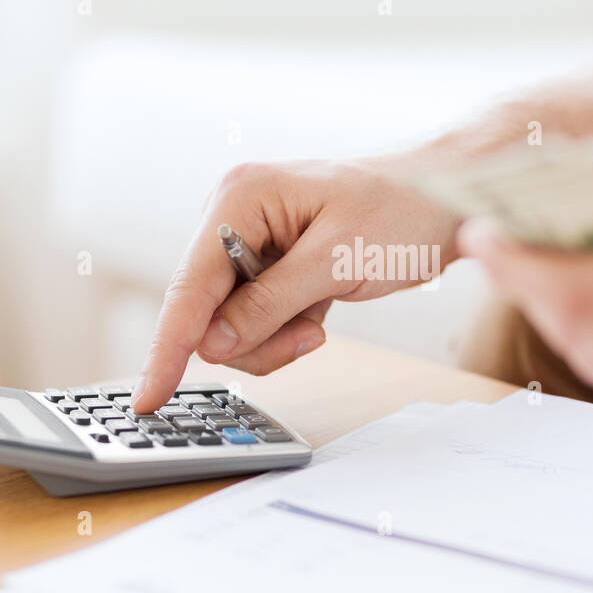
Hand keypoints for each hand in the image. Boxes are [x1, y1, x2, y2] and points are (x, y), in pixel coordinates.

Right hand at [132, 157, 459, 411]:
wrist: (445, 199)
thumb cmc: (402, 211)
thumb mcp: (339, 259)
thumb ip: (271, 302)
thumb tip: (213, 343)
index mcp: (239, 196)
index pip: (188, 285)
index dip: (168, 346)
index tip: (148, 396)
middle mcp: (232, 215)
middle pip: (205, 311)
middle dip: (254, 338)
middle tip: (311, 333)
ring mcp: (247, 242)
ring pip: (229, 325)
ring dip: (274, 337)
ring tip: (321, 316)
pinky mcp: (265, 266)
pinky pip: (253, 320)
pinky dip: (284, 330)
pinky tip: (319, 309)